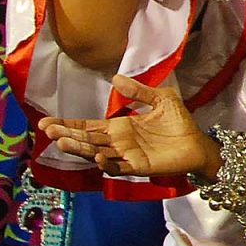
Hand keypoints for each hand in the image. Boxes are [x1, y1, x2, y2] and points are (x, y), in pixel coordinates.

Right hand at [39, 75, 219, 179]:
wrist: (199, 143)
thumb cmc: (179, 122)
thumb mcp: (160, 99)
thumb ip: (138, 91)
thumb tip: (114, 78)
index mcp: (120, 126)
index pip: (88, 126)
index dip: (68, 124)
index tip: (46, 122)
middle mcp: (118, 142)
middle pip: (87, 139)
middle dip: (67, 135)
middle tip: (47, 131)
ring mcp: (126, 155)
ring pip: (97, 153)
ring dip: (80, 148)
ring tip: (62, 142)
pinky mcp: (139, 167)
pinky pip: (118, 167)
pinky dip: (107, 163)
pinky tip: (99, 155)